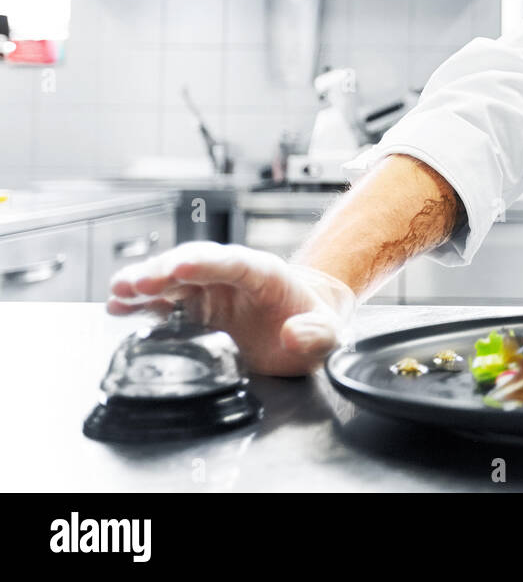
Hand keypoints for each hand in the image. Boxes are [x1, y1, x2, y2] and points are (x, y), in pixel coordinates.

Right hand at [107, 241, 357, 376]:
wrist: (304, 323)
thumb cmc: (314, 324)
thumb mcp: (328, 334)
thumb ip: (316, 334)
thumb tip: (292, 335)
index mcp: (265, 273)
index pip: (234, 262)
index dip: (207, 264)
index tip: (181, 268)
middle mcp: (231, 275)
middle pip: (195, 264)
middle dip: (165, 271)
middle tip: (136, 284)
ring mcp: (210, 289)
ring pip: (173, 278)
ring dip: (145, 283)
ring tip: (118, 293)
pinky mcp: (195, 306)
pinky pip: (164, 300)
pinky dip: (141, 302)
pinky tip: (118, 306)